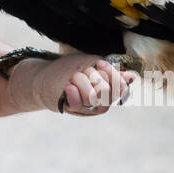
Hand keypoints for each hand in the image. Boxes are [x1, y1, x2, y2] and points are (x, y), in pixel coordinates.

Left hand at [3, 54, 136, 115]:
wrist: (43, 77)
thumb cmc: (68, 69)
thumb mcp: (89, 65)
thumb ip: (108, 71)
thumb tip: (131, 76)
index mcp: (107, 90)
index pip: (121, 88)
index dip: (113, 76)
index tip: (100, 63)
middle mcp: (99, 102)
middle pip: (108, 93)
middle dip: (95, 77)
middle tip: (83, 70)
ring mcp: (85, 107)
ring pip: (93, 97)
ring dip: (81, 81)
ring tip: (73, 77)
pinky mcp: (71, 109)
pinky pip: (78, 105)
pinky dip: (74, 94)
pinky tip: (68, 86)